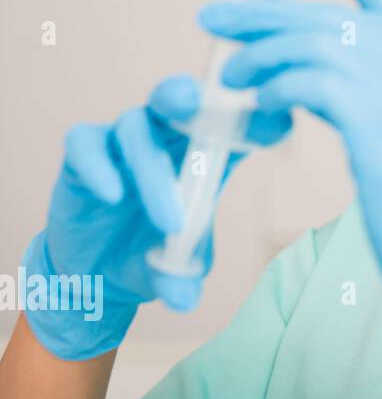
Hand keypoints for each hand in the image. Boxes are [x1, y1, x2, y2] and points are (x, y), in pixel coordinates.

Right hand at [22, 76, 291, 359]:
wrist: (98, 273)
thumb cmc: (152, 255)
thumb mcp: (176, 267)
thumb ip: (182, 275)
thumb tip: (185, 300)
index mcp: (205, 153)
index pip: (233, 125)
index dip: (253, 121)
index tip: (280, 126)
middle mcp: (166, 137)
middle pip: (178, 98)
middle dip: (191, 97)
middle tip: (200, 105)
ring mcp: (123, 142)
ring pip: (136, 129)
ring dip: (153, 173)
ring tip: (170, 222)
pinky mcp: (84, 154)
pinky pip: (86, 144)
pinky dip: (99, 165)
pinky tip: (112, 194)